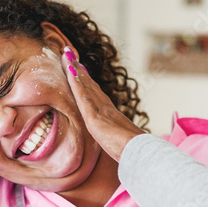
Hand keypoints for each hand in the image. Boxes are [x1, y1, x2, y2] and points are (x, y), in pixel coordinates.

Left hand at [61, 46, 144, 160]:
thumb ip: (118, 141)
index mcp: (110, 114)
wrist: (141, 153)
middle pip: (88, 83)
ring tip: (65, 53)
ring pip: (85, 84)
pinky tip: (70, 69)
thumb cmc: (135, 152)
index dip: (85, 80)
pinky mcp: (95, 117)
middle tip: (68, 53)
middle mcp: (106, 107)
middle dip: (77, 68)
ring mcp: (101, 110)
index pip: (94, 94)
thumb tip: (120, 146)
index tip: (78, 68)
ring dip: (74, 68)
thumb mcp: (122, 144)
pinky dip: (76, 81)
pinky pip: (83, 95)